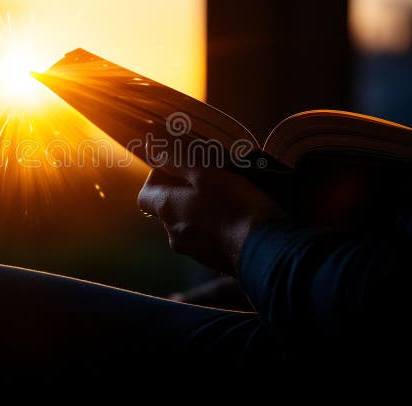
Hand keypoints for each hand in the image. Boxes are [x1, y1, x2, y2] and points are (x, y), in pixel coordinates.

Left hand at [137, 166, 285, 274]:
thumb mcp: (206, 173)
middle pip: (166, 209)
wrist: (266, 250)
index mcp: (168, 211)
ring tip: (225, 196)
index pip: (144, 194)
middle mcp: (174, 234)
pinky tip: (234, 216)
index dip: (157, 177)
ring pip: (187, 223)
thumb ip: (176, 162)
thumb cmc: (235, 206)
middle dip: (181, 192)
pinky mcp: (212, 260)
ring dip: (198, 208)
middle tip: (208, 177)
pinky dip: (213, 225)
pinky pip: (204, 238)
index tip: (179, 166)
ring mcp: (192, 250)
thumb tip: (153, 151)